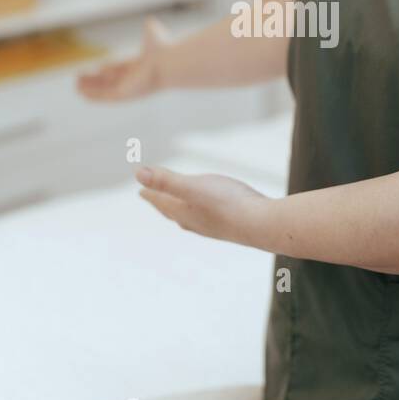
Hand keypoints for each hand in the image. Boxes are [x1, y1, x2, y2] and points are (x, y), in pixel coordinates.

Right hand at [77, 14, 171, 100]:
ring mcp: (128, 88)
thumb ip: (150, 28)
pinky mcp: (124, 95)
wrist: (167, 62)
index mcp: (139, 67)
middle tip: (81, 78)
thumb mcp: (152, 34)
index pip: (121, 69)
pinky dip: (92, 95)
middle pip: (111, 81)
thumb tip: (150, 21)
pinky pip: (104, 97)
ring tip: (76, 86)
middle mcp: (133, 79)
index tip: (98, 67)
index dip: (109, 69)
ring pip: (105, 91)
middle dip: (96, 81)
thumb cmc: (162, 49)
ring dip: (91, 89)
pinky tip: (81, 93)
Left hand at [136, 164, 271, 247]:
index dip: (150, 192)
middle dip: (162, 202)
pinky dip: (201, 213)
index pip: (161, 201)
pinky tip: (211, 213)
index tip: (140, 190)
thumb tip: (137, 173)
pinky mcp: (230, 225)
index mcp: (183, 211)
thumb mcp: (193, 187)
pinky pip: (208, 218)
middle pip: (172, 210)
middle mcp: (195, 222)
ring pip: (190, 217)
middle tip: (152, 197)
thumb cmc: (227, 203)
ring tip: (178, 208)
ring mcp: (213, 226)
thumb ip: (167, 180)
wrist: (261, 225)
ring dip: (180, 210)